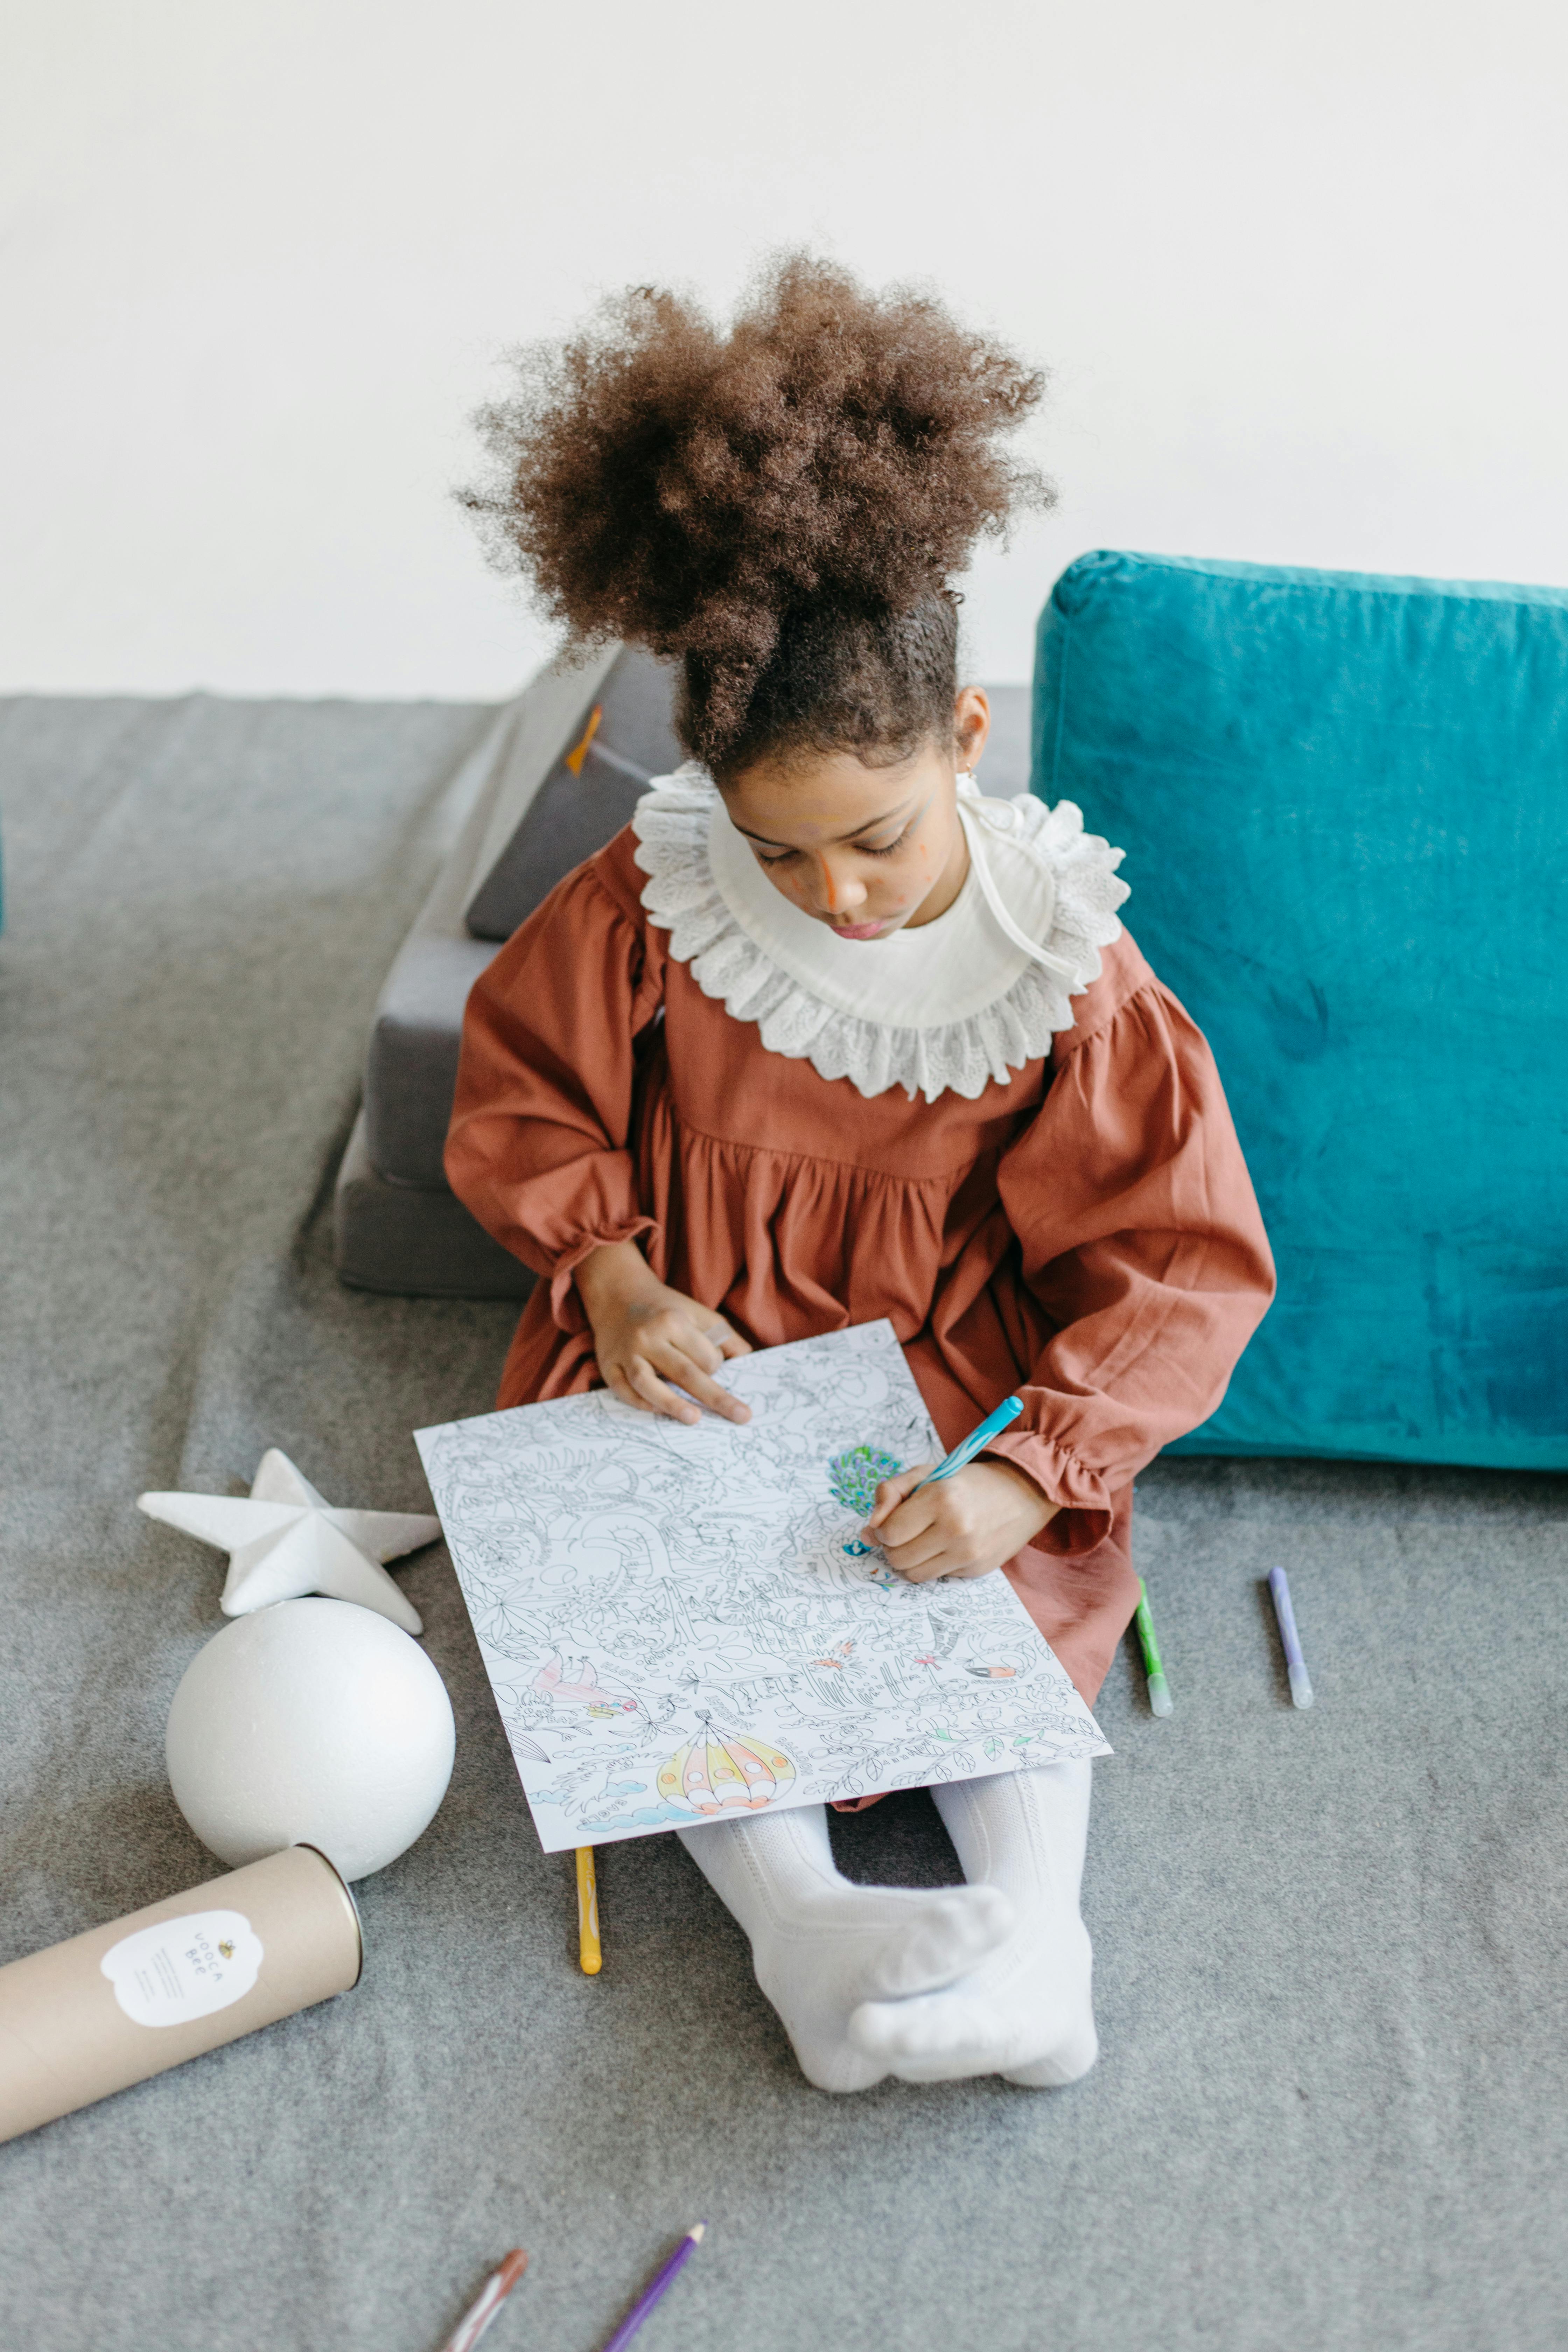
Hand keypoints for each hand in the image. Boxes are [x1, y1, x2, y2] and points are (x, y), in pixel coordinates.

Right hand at [574, 1239, 751, 1425]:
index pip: (704, 1356)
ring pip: (647, 1383)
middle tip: (740, 1416)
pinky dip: (640, 1403)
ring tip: (694, 1419)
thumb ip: (723, 1336)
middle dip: (715, 1397)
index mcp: (673, 1321)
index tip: (714, 1367)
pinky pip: (623, 1390)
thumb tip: (746, 1359)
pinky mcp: (608, 1365)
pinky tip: (658, 1412)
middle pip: (684, 1373)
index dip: (716, 1367)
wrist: (618, 1294)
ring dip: (671, 1404)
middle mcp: (648, 1337)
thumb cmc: (665, 1309)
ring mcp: (626, 1352)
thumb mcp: (698, 1313)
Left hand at [864, 1458, 1055, 1581]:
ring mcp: (968, 1553)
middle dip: (893, 1546)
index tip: (891, 1521)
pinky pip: (937, 1577)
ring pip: (913, 1574)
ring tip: (923, 1539)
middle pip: (897, 1558)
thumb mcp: (925, 1474)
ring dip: (910, 1559)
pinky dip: (934, 1564)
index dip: (882, 1528)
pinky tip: (946, 1546)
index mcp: (940, 1498)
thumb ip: (889, 1494)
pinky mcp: (977, 1569)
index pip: (889, 1533)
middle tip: (905, 1531)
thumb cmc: (965, 1482)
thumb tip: (867, 1532)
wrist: (1020, 1494)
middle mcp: (956, 1529)